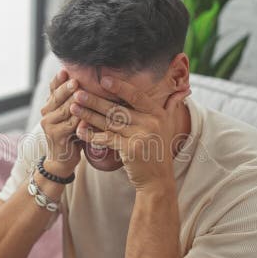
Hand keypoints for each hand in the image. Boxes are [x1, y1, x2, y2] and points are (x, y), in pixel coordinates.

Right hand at [39, 69, 81, 176]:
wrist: (61, 160)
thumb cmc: (70, 135)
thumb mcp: (69, 117)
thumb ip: (72, 102)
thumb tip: (84, 81)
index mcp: (49, 106)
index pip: (52, 89)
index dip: (58, 80)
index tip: (65, 70)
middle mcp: (46, 114)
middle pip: (57, 97)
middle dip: (66, 88)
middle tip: (75, 80)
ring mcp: (49, 125)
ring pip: (64, 109)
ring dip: (74, 101)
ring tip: (81, 92)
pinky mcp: (57, 135)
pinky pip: (71, 124)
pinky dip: (79, 118)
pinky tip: (86, 113)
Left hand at [70, 76, 188, 190]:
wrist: (158, 179)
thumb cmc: (157, 150)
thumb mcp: (167, 126)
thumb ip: (171, 106)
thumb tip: (183, 88)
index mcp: (158, 113)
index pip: (136, 95)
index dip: (119, 86)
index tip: (102, 78)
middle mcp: (151, 122)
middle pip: (117, 108)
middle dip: (95, 100)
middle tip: (77, 92)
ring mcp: (140, 136)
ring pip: (109, 122)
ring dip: (88, 114)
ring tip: (73, 107)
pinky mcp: (130, 149)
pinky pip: (106, 138)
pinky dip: (92, 134)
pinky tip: (80, 129)